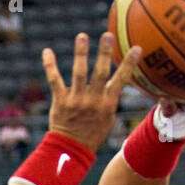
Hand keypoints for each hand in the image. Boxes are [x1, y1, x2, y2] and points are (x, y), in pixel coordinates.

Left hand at [43, 31, 140, 151]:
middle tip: (107, 35)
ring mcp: (76, 100)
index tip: (137, 48)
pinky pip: (55, 81)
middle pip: (100, 73)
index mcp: (107, 104)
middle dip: (104, 53)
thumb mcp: (108, 118)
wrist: (71, 149)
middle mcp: (93, 100)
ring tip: (82, 36)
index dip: (129, 64)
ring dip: (81, 54)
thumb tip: (119, 80)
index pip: (121, 80)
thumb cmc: (92, 132)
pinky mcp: (60, 101)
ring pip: (79, 74)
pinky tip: (47, 52)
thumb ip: (111, 98)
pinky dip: (50, 66)